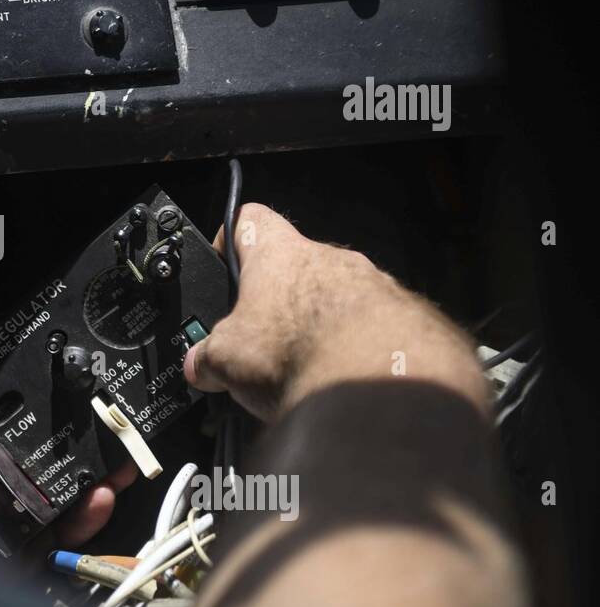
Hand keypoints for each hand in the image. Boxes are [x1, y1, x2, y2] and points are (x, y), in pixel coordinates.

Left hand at [0, 309, 136, 550]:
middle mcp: (4, 469)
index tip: (98, 375)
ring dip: (109, 470)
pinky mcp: (14, 550)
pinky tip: (96, 493)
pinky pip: (61, 537)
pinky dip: (88, 516)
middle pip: (72, 448)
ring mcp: (13, 511)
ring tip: (121, 451)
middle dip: (104, 430)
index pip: (43, 408)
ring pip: (78, 491)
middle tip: (123, 414)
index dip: (73, 393)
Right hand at [184, 203, 488, 421]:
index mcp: (280, 255)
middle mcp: (330, 260)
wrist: (376, 386)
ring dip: (321, 327)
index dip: (232, 239)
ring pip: (337, 300)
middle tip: (262, 342)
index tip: (226, 262)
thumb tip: (200, 365)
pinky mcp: (405, 321)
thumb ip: (207, 356)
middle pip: (296, 269)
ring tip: (305, 370)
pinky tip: (341, 380)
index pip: (249, 220)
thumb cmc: (302, 353)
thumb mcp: (225, 359)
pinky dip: (356, 350)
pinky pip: (373, 329)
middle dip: (279, 304)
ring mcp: (374, 287)